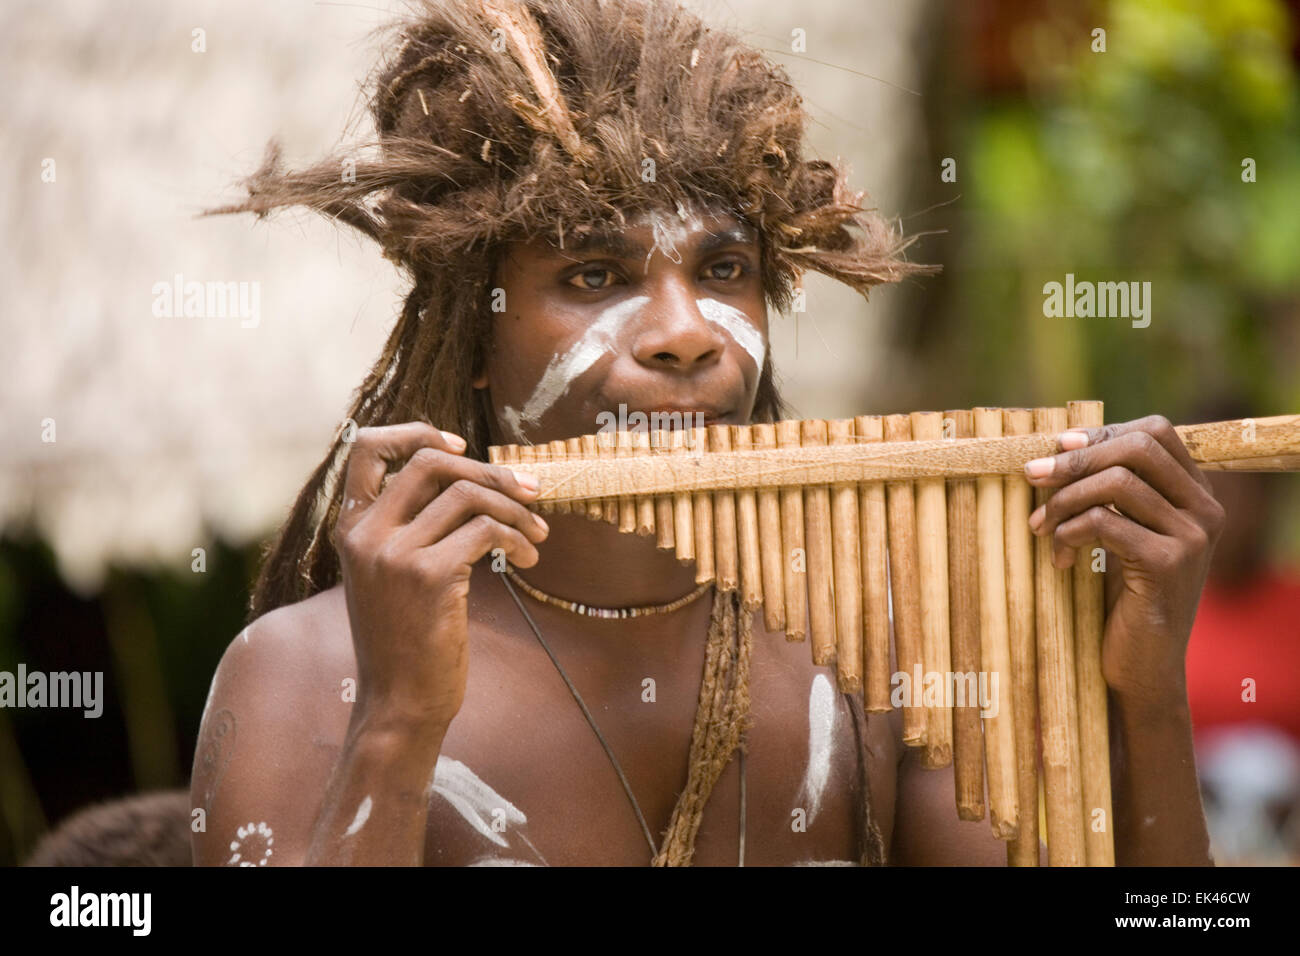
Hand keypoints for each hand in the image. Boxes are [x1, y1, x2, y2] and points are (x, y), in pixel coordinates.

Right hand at [332, 422, 547, 727]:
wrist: (399, 703)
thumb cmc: (405, 640)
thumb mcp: (389, 575)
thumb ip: (409, 527)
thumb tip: (470, 479)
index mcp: (350, 527)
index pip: (366, 447)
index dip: (417, 432)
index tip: (462, 446)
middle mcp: (364, 533)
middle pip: (431, 462)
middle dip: (491, 471)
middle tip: (531, 491)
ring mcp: (393, 553)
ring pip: (467, 494)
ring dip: (515, 509)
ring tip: (538, 535)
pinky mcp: (428, 575)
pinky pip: (486, 530)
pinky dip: (517, 538)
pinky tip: (528, 558)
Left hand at [1024, 416, 1225, 709]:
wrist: (1141, 667)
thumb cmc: (1121, 598)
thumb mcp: (1120, 534)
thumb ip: (1109, 492)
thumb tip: (1060, 444)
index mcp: (1197, 496)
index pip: (1157, 432)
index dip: (1102, 433)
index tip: (1057, 448)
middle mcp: (1206, 511)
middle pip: (1137, 449)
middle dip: (1075, 459)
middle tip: (1031, 476)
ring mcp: (1192, 538)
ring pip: (1115, 484)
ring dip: (1063, 500)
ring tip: (1039, 526)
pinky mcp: (1168, 565)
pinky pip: (1103, 523)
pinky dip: (1067, 534)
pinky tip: (1058, 559)